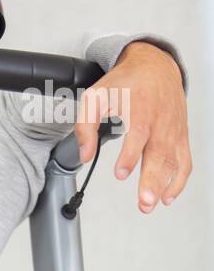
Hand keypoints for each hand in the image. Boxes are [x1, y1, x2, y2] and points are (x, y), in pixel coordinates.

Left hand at [75, 41, 190, 210]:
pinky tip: (167, 197)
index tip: (121, 173)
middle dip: (151, 179)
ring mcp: (172, 130)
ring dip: (163, 186)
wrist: (156, 66)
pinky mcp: (180, 137)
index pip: (137, 134)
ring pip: (172, 161)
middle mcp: (159, 121)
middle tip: (143, 201)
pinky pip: (184, 161)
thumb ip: (86, 126)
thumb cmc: (126, 82)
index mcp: (140, 108)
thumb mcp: (96, 96)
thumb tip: (85, 155)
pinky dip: (179, 180)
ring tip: (149, 204)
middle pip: (158, 153)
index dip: (130, 155)